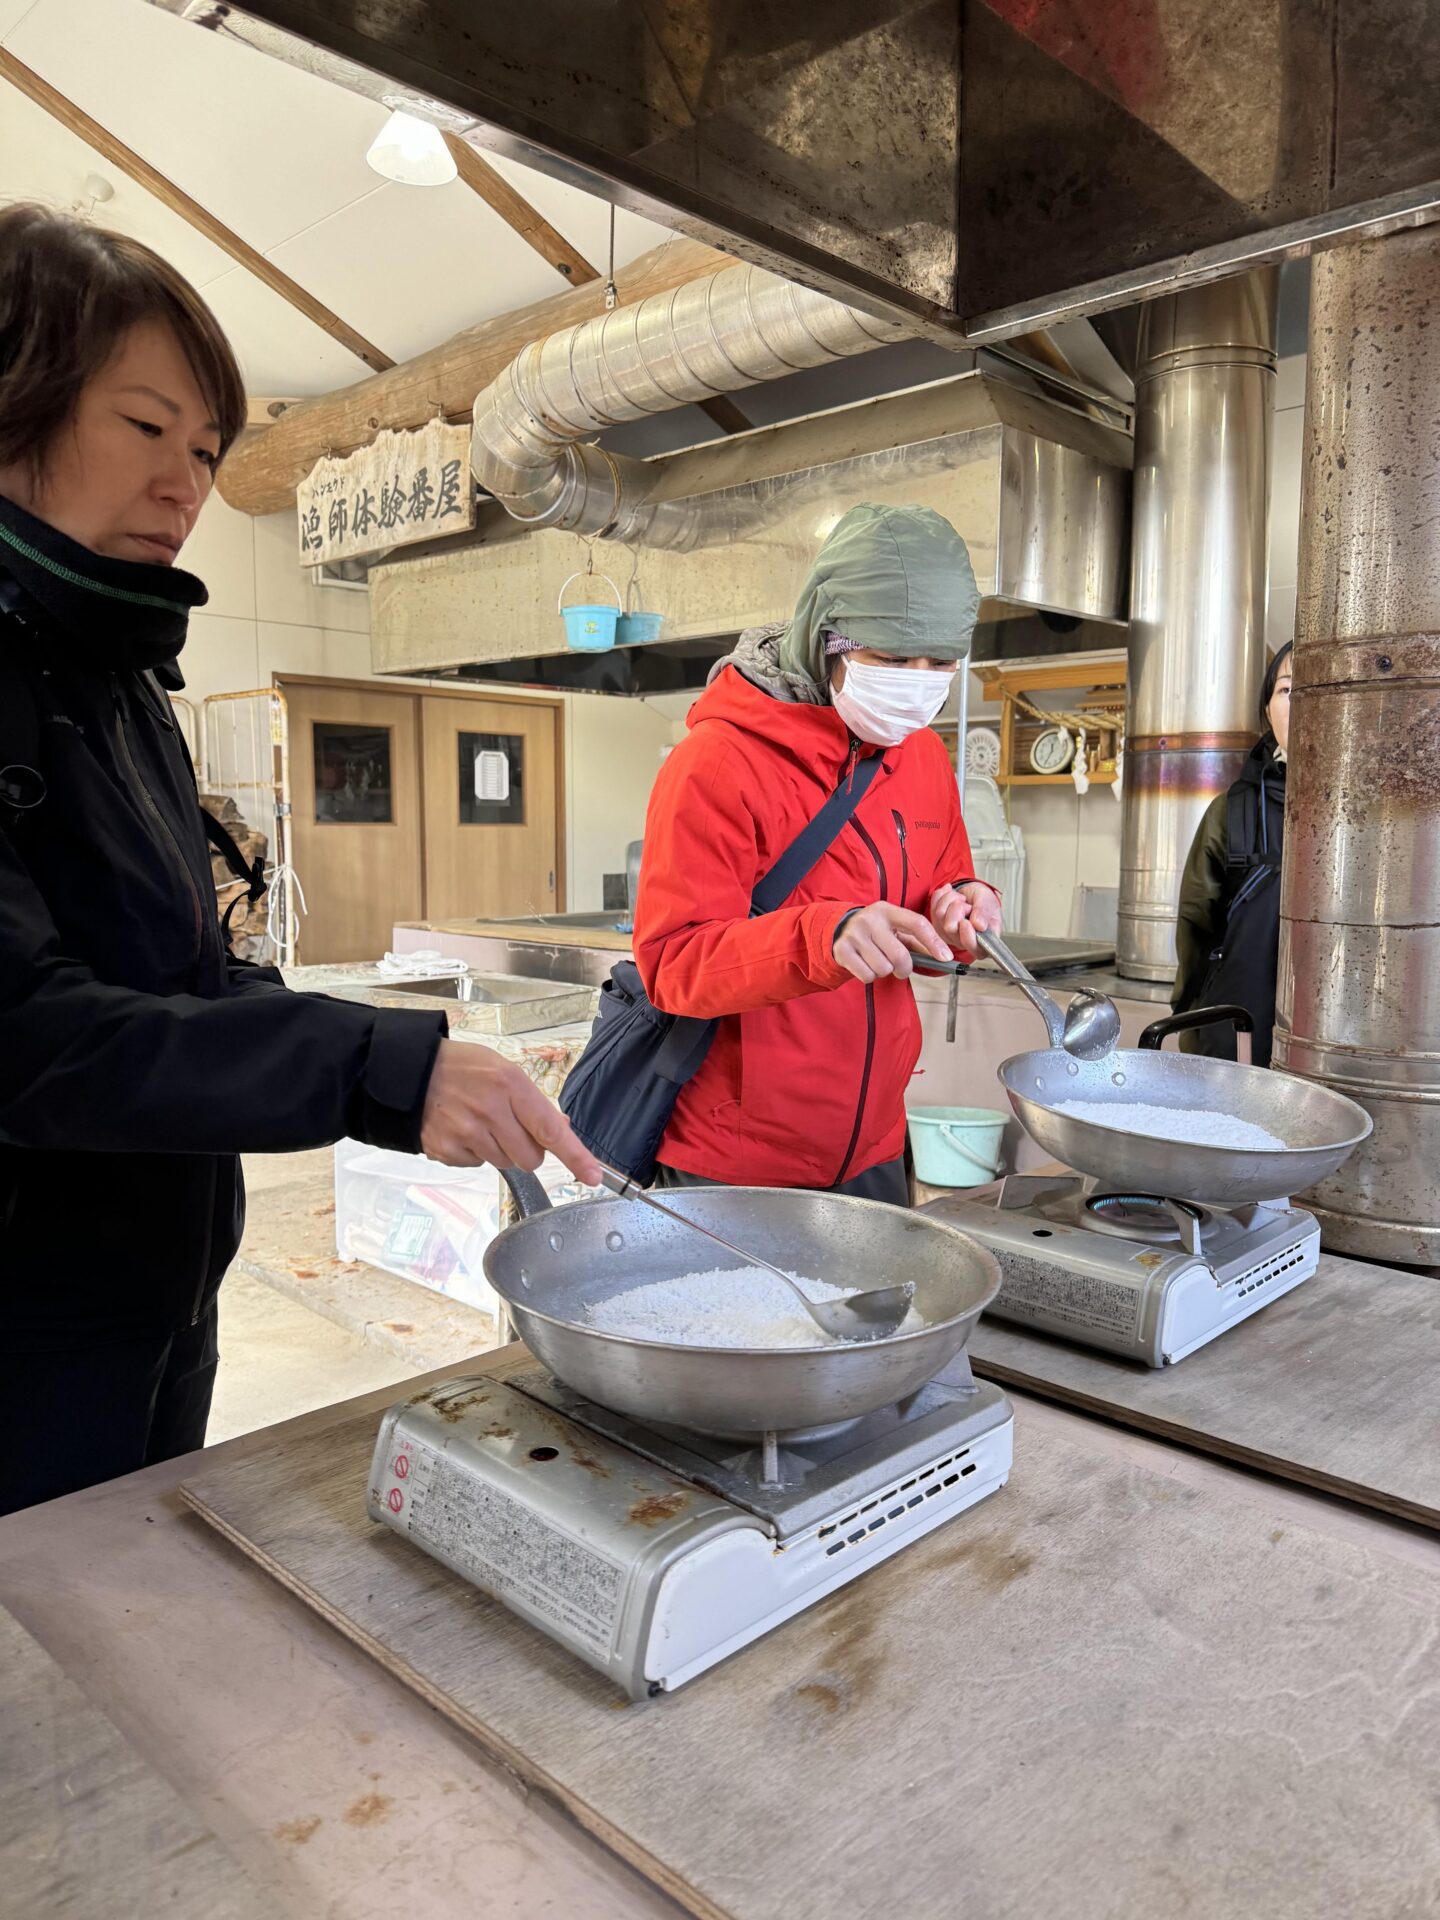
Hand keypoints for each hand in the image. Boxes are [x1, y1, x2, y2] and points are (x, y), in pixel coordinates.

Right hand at [420, 1040, 602, 1184]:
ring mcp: (466, 1133)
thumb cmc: (461, 1067)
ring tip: (479, 1123)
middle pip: (530, 1158)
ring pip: (504, 1163)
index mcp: (509, 1085)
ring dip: (499, 1150)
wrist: (408, 1072)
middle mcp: (489, 1111)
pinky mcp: (446, 1151)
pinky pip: (477, 1165)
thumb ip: (532, 1100)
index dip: (575, 1155)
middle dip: (528, 1149)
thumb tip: (561, 1127)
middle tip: (510, 1127)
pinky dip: (474, 1153)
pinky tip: (461, 1130)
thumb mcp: (502, 1069)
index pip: (550, 1129)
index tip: (594, 1175)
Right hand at [832, 903, 951, 983]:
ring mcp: (854, 934)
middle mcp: (870, 919)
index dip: (934, 942)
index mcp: (887, 910)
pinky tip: (865, 965)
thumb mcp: (894, 928)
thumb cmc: (876, 932)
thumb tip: (944, 957)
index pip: (917, 924)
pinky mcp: (842, 950)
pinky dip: (870, 977)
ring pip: (884, 968)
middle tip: (901, 969)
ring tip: (878, 962)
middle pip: (900, 955)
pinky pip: (867, 976)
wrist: (839, 930)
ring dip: (885, 972)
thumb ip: (917, 940)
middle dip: (904, 969)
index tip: (945, 958)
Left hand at [930, 882, 1002, 956]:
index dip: (968, 937)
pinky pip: (933, 907)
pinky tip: (951, 895)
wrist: (971, 894)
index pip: (975, 949)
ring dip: (950, 900)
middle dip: (958, 908)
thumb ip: (984, 913)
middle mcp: (963, 942)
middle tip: (967, 904)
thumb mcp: (988, 902)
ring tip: (961, 898)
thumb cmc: (983, 901)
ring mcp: (947, 935)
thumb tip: (979, 925)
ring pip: (940, 915)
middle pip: (950, 928)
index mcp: (983, 941)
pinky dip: (942, 896)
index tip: (965, 922)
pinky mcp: (936, 925)